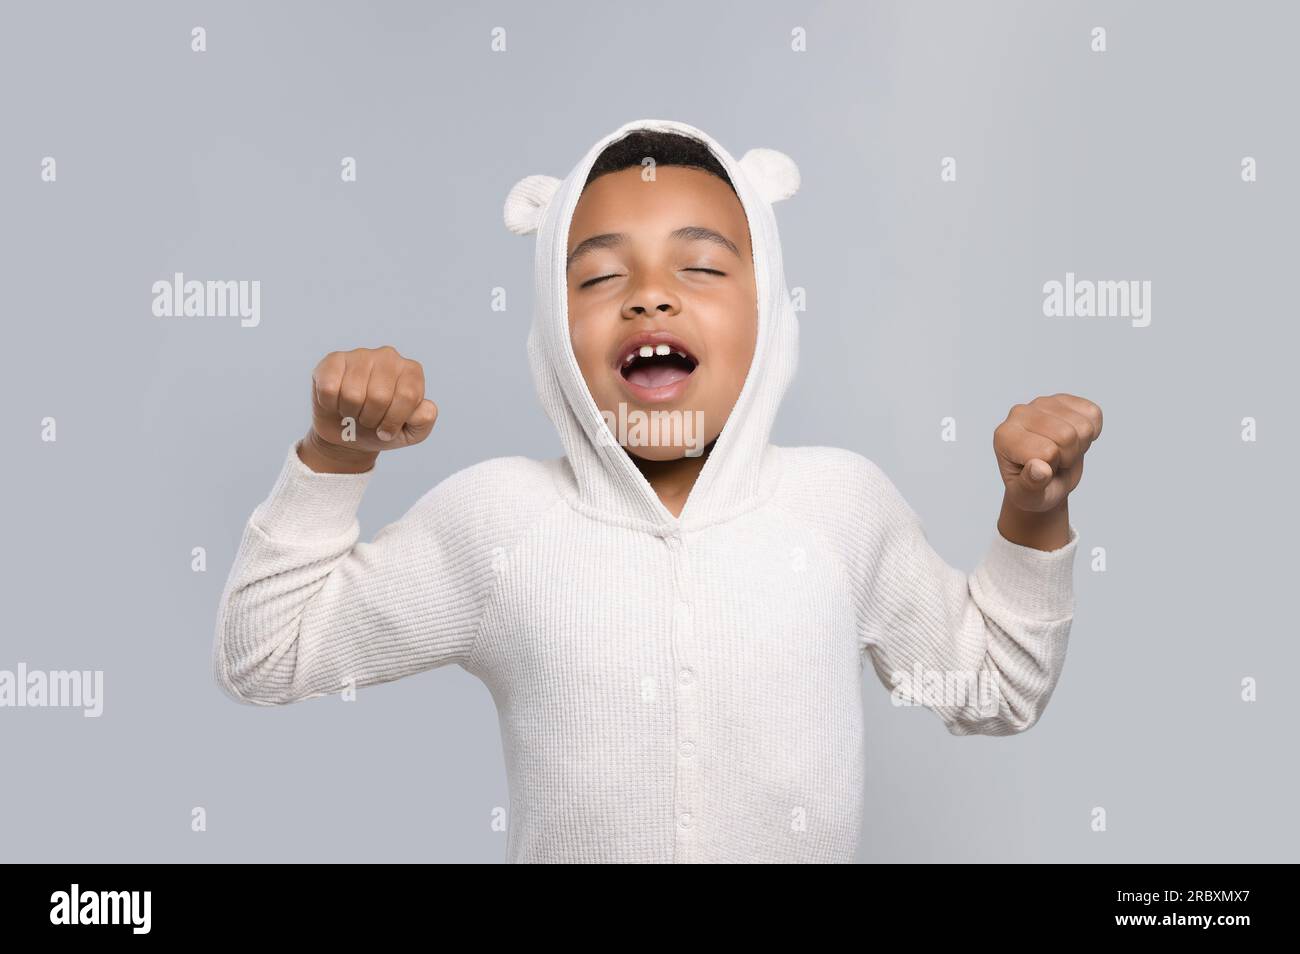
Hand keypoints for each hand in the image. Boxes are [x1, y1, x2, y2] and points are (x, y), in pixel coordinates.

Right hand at [304, 346, 437, 469]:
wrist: (346, 433)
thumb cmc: (381, 428)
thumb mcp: (410, 433)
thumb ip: (423, 422)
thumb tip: (425, 409)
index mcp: (412, 372)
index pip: (408, 396)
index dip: (394, 421)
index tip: (386, 430)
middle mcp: (389, 357)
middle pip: (379, 396)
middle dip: (371, 419)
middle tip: (368, 419)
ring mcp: (361, 355)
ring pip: (353, 394)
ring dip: (350, 413)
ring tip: (353, 410)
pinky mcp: (333, 360)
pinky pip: (329, 388)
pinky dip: (330, 404)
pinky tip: (336, 401)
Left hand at [994, 393, 1101, 512]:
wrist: (1045, 479)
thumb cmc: (1034, 488)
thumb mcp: (1029, 497)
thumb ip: (1031, 485)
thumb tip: (1039, 468)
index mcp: (1004, 437)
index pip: (1047, 452)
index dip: (1051, 468)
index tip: (1039, 471)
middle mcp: (1019, 413)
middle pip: (1067, 435)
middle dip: (1068, 457)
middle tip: (1053, 462)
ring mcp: (1042, 402)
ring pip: (1083, 426)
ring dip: (1080, 446)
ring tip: (1061, 452)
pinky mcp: (1063, 399)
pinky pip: (1093, 413)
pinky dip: (1091, 433)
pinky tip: (1073, 438)